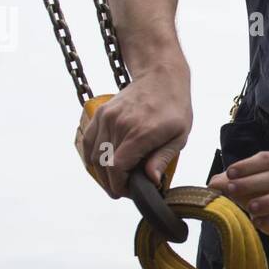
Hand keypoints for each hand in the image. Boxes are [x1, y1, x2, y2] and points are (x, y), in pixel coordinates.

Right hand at [76, 68, 190, 198]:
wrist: (160, 77)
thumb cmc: (174, 107)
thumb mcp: (179, 136)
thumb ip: (162, 159)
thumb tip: (151, 180)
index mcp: (140, 133)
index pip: (117, 168)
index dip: (119, 186)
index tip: (128, 192)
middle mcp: (120, 125)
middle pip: (104, 165)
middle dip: (112, 183)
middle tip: (125, 189)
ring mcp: (108, 118)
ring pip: (94, 156)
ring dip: (103, 172)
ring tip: (118, 177)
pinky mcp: (101, 113)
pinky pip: (88, 141)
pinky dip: (92, 156)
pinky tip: (103, 165)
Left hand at [209, 151, 268, 234]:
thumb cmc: (257, 190)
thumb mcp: (241, 181)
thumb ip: (226, 182)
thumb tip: (212, 186)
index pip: (266, 160)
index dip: (247, 166)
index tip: (230, 173)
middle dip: (251, 183)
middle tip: (231, 189)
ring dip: (267, 201)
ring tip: (250, 208)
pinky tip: (257, 222)